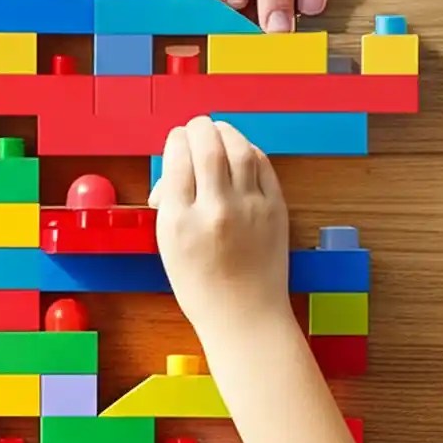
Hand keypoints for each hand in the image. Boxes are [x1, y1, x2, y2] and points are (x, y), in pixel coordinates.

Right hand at [149, 117, 289, 330]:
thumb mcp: (167, 245)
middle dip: (200, 128)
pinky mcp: (275, 210)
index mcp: (180, 221)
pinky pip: (262, 166)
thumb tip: (178, 166)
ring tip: (218, 130)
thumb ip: (170, 203)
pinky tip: (241, 152)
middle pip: (208, 146)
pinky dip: (249, 151)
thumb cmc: (201, 286)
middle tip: (196, 127)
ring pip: (239, 149)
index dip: (177, 140)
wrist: (244, 316)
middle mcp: (215, 210)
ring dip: (226, 132)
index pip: (177, 159)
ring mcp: (249, 209)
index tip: (177, 139)